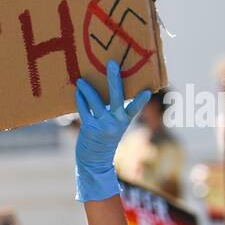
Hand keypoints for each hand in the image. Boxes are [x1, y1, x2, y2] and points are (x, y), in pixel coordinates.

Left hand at [73, 59, 151, 201]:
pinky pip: (84, 110)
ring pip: (96, 102)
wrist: (95, 161)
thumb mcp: (114, 126)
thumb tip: (105, 90)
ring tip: (81, 79)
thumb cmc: (105, 139)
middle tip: (112, 63)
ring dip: (88, 89)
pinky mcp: (89, 127)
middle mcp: (115, 122)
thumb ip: (113, 111)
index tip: (146, 91)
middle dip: (114, 79)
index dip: (140, 100)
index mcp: (124, 120)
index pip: (134, 108)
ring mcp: (102, 125)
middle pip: (116, 97)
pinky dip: (81, 99)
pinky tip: (78, 91)